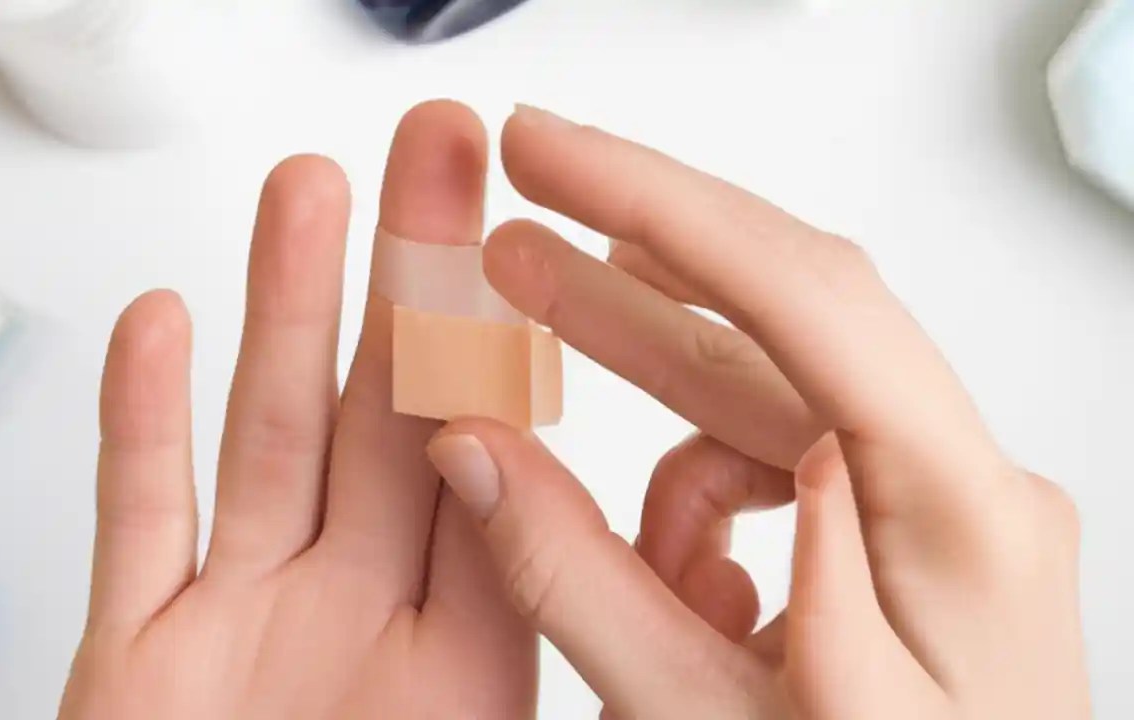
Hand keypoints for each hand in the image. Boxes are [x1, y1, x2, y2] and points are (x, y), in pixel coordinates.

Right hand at [58, 102, 534, 719]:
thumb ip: (590, 648)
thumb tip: (719, 569)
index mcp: (463, 663)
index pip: (493, 473)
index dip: (504, 351)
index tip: (528, 246)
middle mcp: (354, 624)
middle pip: (388, 423)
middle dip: (410, 282)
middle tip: (435, 158)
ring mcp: (243, 632)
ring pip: (269, 444)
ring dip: (285, 316)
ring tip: (309, 195)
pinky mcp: (133, 664)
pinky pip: (137, 526)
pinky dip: (138, 428)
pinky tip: (153, 324)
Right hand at [426, 105, 1090, 718]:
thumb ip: (586, 583)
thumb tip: (480, 452)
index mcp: (952, 522)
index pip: (801, 297)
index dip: (657, 203)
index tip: (544, 154)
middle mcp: (967, 489)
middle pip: (782, 322)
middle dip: (628, 278)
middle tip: (509, 236)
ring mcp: (940, 509)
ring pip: (770, 400)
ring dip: (651, 420)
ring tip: (548, 440)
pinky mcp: (906, 537)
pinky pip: (783, 470)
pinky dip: (698, 502)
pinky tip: (665, 576)